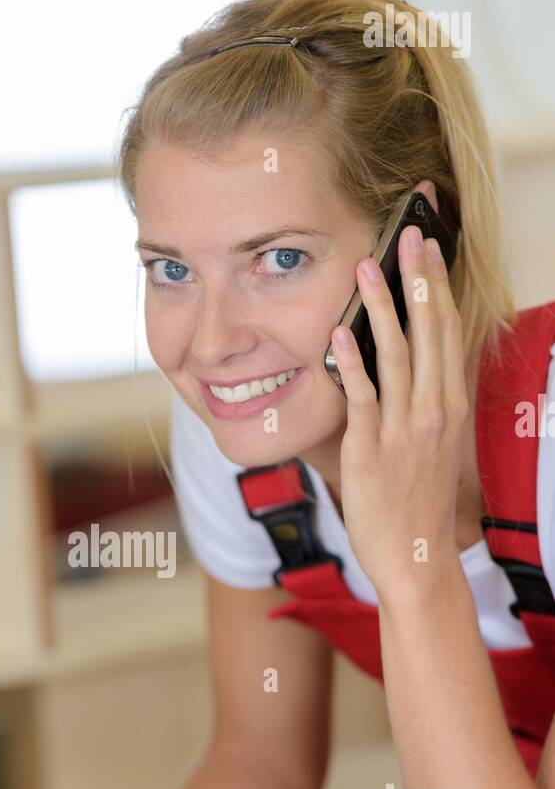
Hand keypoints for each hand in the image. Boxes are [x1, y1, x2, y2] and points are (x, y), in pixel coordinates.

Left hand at [327, 221, 468, 602]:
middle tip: (410, 231)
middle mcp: (435, 409)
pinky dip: (352, 366)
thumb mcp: (429, 442)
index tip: (431, 240)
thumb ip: (417, 399)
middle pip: (430, 331)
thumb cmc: (416, 501)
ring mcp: (405, 429)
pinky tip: (339, 336)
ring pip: (397, 356)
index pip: (447, 329)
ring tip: (368, 267)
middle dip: (419, 278)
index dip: (438, 282)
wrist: (417, 557)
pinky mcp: (372, 450)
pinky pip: (363, 400)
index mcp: (450, 403)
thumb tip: (396, 360)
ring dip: (381, 309)